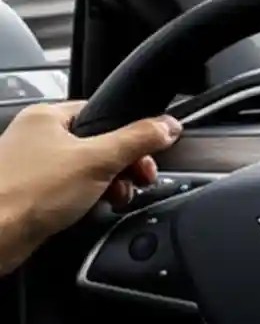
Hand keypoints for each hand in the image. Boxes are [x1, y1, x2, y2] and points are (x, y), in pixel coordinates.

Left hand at [0, 101, 181, 275]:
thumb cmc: (28, 193)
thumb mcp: (98, 160)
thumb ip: (137, 140)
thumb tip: (167, 125)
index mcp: (47, 117)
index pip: (103, 114)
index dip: (132, 134)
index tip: (149, 155)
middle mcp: (37, 138)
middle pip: (100, 144)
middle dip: (123, 166)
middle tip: (137, 179)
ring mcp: (34, 168)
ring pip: (88, 170)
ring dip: (109, 185)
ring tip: (114, 198)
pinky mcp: (33, 195)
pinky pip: (73, 191)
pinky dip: (88, 199)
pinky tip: (93, 209)